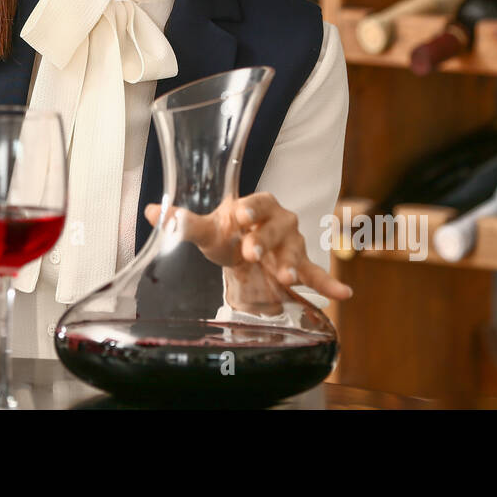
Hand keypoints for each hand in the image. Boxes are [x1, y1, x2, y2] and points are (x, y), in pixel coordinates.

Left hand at [144, 192, 352, 313]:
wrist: (242, 251)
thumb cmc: (226, 234)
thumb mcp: (205, 230)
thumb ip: (181, 222)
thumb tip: (152, 211)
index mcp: (257, 204)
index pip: (256, 202)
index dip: (251, 208)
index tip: (241, 215)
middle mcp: (280, 220)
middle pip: (276, 227)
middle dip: (264, 240)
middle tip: (251, 253)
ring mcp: (292, 243)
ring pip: (294, 251)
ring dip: (290, 264)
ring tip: (284, 277)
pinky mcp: (299, 265)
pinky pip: (316, 274)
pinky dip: (329, 284)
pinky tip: (344, 295)